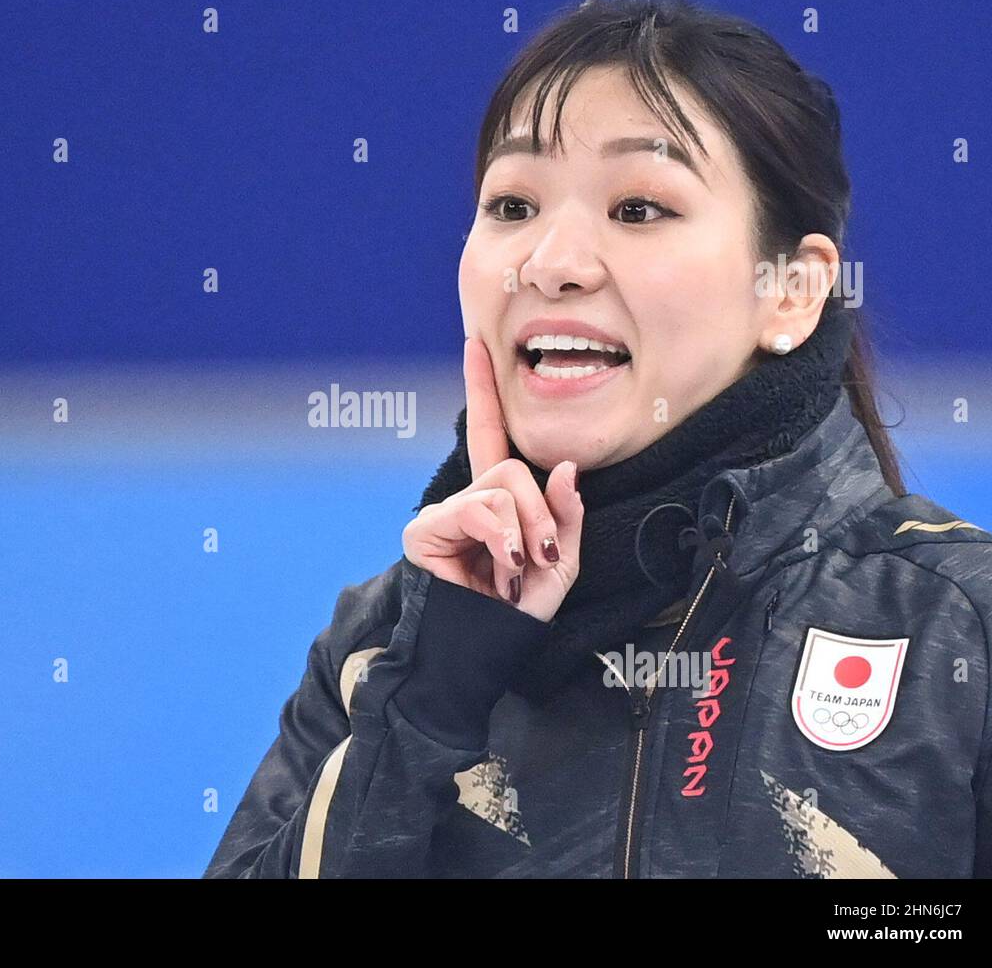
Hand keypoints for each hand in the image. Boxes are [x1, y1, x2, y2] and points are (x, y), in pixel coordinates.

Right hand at [402, 336, 584, 621]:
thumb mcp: (562, 560)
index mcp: (499, 500)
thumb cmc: (521, 611)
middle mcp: (469, 499)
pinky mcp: (425, 529)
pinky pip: (479, 509)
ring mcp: (445, 512)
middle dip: (539, 514)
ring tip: (516, 571)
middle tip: (537, 555)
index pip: (491, 433)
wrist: (489, 648)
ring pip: (502, 487)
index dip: (482, 389)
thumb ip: (566, 513)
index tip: (475, 343)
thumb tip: (564, 466)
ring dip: (523, 533)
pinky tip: (499, 570)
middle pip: (513, 468)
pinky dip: (501, 539)